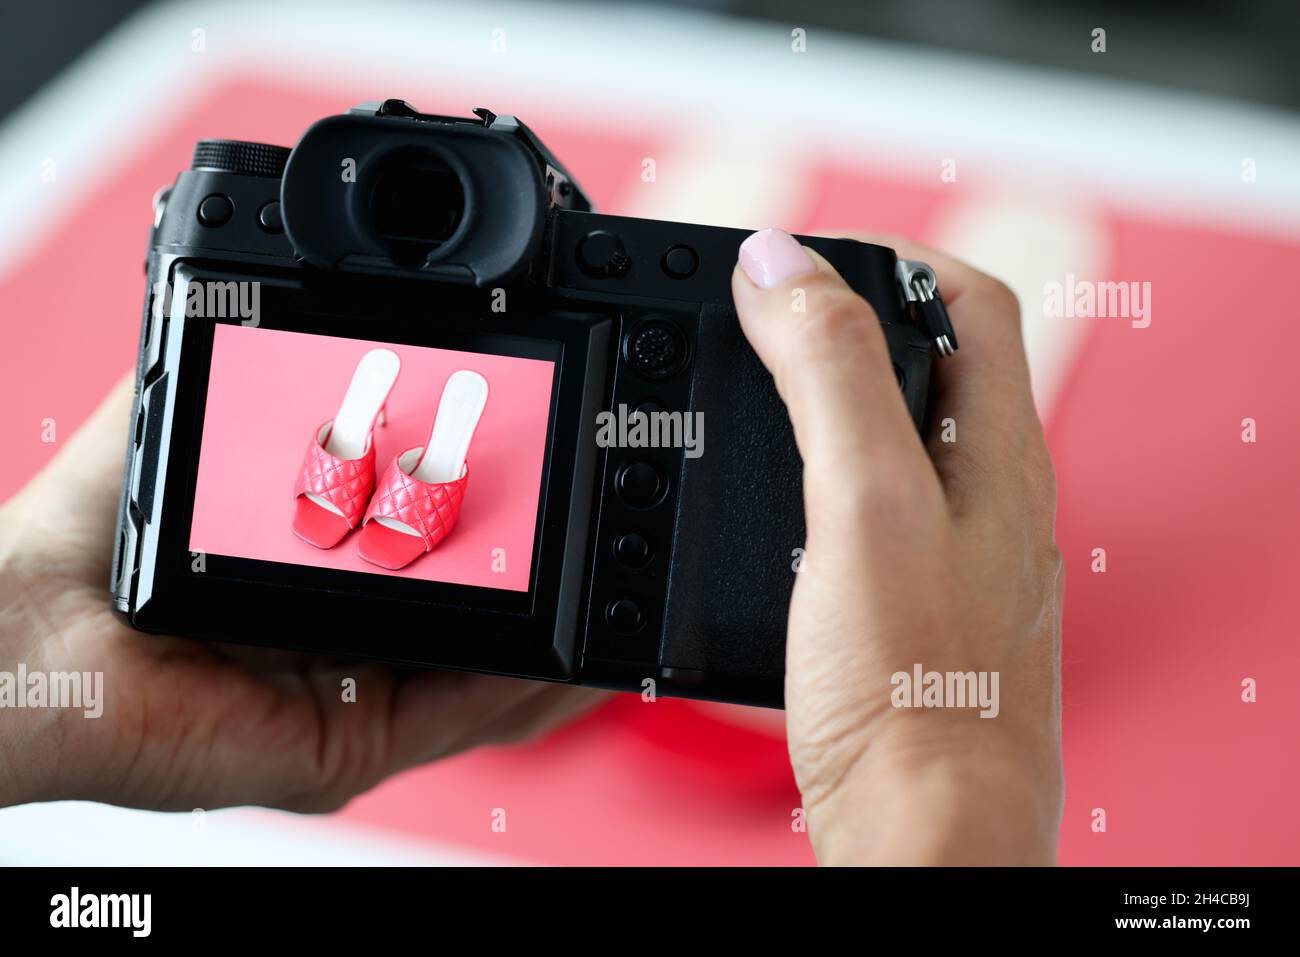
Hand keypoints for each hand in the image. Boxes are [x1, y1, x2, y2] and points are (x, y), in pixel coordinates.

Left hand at [0, 375, 602, 811]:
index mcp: (323, 585)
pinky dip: (523, 686)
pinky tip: (570, 653)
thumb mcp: (204, 425)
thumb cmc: (98, 537)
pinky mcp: (348, 744)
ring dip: (557, 642)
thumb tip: (324, 313)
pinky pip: (459, 718)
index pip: (436, 564)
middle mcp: (345, 648)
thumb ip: (266, 377)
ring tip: (615, 597)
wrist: (31, 630)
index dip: (499, 534)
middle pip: (476, 622)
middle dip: (548, 584)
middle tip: (604, 530)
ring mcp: (352, 699)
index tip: (545, 488)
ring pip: (486, 682)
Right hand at [733, 229, 1063, 864]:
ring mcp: (951, 557)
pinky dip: (815, 476)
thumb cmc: (914, 693)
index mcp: (1000, 457)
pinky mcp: (908, 610)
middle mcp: (989, 500)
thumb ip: (829, 376)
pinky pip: (869, 510)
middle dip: (850, 318)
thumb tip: (779, 264)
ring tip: (752, 386)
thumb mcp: (864, 506)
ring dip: (829, 395)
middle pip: (935, 364)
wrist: (918, 830)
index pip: (976, 303)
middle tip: (764, 314)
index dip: (898, 254)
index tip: (807, 253)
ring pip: (897, 439)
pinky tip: (767, 503)